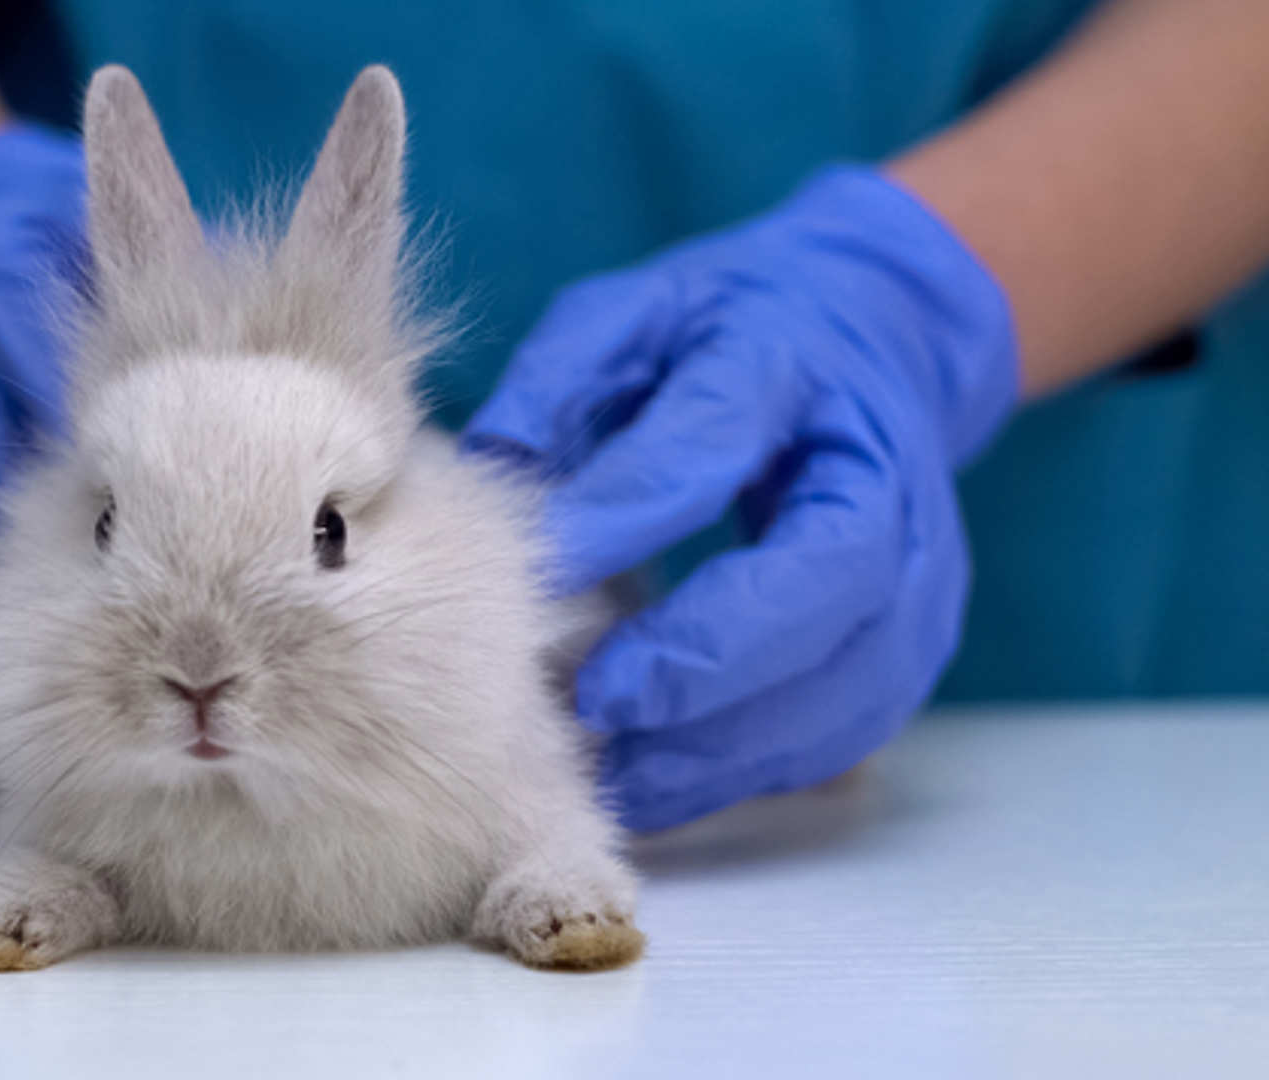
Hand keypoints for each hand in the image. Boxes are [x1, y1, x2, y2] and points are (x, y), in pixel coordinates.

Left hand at [464, 167, 1017, 829]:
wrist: (882, 336)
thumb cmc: (728, 334)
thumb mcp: (635, 317)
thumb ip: (559, 384)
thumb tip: (481, 477)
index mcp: (794, 366)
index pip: (716, 441)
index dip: (633, 512)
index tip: (546, 571)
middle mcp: (882, 475)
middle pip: (821, 584)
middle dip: (703, 659)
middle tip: (594, 703)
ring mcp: (919, 572)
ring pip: (842, 686)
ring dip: (724, 744)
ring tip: (611, 775)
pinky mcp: (912, 646)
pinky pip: (840, 735)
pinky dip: (748, 772)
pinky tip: (657, 785)